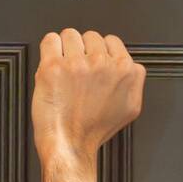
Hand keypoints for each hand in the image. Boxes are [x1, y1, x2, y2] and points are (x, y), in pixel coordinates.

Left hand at [32, 28, 145, 169]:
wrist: (70, 146)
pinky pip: (50, 40)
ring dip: (66, 50)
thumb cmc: (93, 131)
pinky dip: (49, 49)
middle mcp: (104, 64)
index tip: (93, 65)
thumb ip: (132, 83)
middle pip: (91, 36)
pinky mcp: (54, 67)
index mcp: (126, 71)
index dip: (100, 53)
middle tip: (78, 73)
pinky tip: (52, 65)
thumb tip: (129, 68)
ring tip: (65, 71)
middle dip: (84, 51)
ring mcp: (78, 64)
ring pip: (70, 35)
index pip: (112, 41)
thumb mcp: (129, 108)